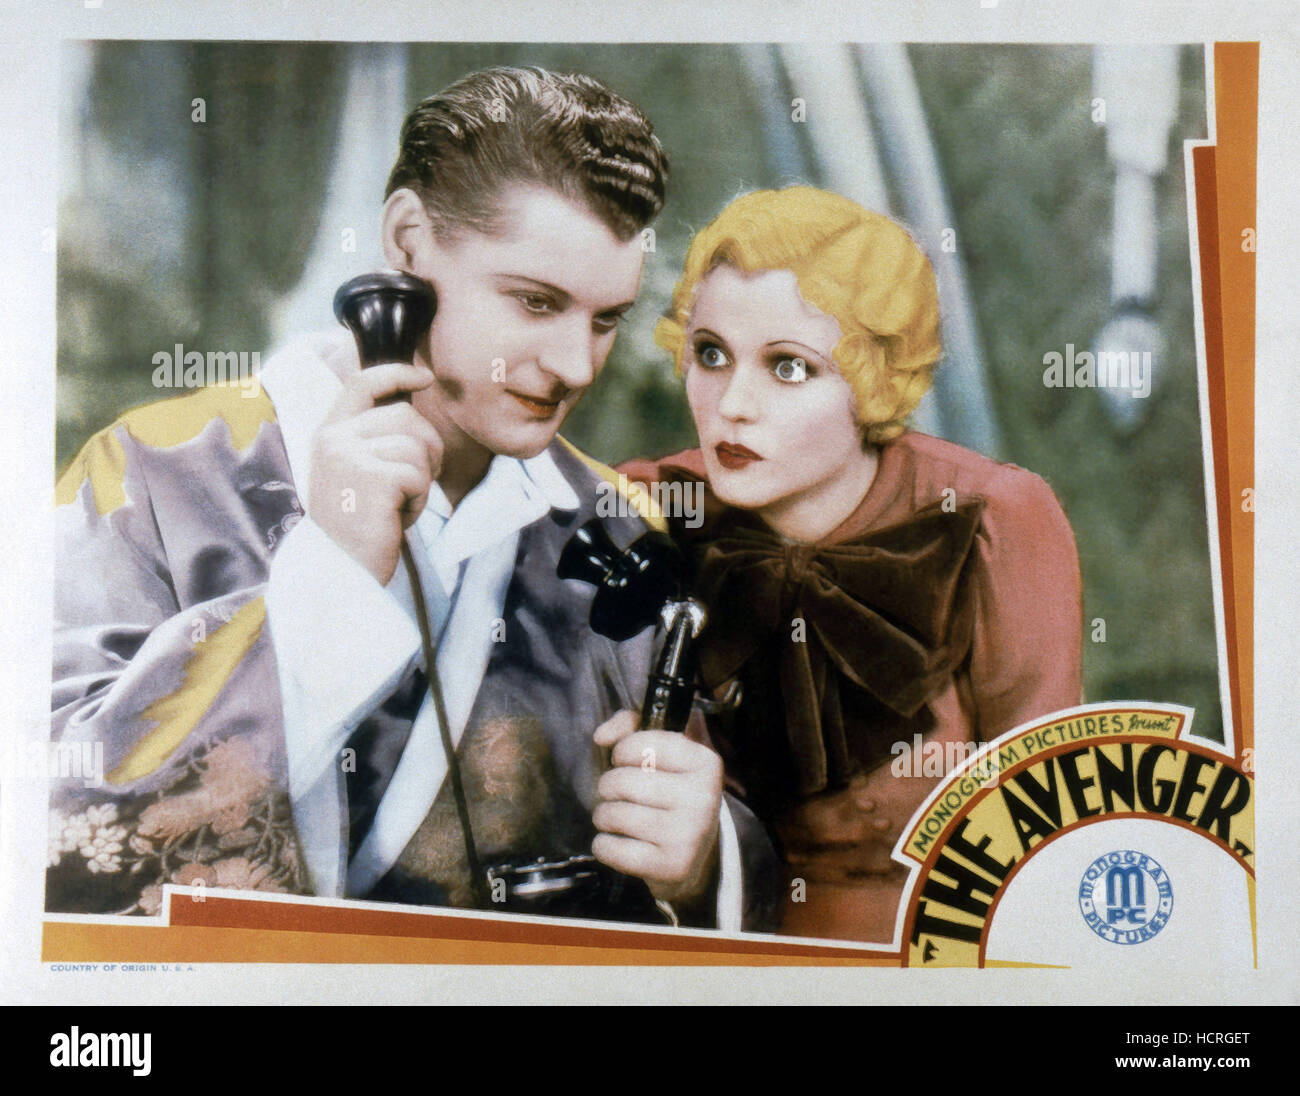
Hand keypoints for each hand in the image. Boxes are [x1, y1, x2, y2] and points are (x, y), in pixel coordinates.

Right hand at [308, 362, 442, 584]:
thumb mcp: (358, 473)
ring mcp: (349, 456)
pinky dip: (419, 500)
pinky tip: (397, 518)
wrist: (340, 572)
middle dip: (427, 448)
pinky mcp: (371, 478)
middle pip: (407, 416)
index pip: (361, 384)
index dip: (396, 374)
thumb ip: (374, 440)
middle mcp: (333, 439)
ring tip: (398, 506)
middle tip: (413, 485)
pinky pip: (419, 474)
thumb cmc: (358, 527)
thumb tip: (413, 406)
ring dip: (422, 480)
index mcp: (328, 433)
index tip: (424, 378)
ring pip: (418, 446)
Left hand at [591, 709, 722, 906]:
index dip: (623, 752)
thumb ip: (630, 726)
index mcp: (704, 762)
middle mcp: (703, 797)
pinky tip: (617, 843)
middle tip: (618, 796)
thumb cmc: (668, 795)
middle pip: (622, 781)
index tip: (627, 762)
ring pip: (614, 814)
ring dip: (603, 816)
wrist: (693, 857)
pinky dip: (603, 846)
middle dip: (608, 787)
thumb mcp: (660, 752)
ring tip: (616, 819)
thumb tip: (601, 735)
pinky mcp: (673, 866)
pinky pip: (612, 848)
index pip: (641, 743)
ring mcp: (689, 834)